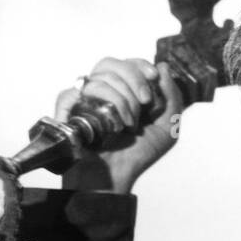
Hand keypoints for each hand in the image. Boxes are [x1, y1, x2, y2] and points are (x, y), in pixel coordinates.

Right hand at [56, 56, 185, 194]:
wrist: (116, 177)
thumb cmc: (138, 156)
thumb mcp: (167, 129)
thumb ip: (171, 97)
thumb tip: (163, 67)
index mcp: (124, 92)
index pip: (127, 63)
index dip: (140, 65)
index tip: (153, 77)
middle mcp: (103, 92)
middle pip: (111, 63)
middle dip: (133, 79)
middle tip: (145, 103)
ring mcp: (84, 100)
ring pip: (97, 78)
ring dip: (120, 100)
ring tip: (127, 125)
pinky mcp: (69, 111)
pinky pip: (71, 93)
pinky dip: (92, 105)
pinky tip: (105, 124)